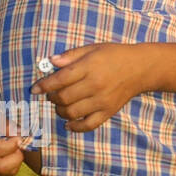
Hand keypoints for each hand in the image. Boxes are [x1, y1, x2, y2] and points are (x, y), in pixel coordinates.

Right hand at [0, 103, 24, 175]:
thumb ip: (5, 124)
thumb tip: (19, 133)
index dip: (11, 145)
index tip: (18, 138)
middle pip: (0, 166)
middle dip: (16, 157)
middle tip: (19, 146)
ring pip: (3, 172)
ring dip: (15, 162)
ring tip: (14, 149)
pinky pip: (2, 174)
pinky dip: (10, 166)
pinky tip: (8, 154)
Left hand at [31, 42, 161, 131]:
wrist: (141, 68)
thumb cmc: (114, 55)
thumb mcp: (92, 49)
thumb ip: (71, 56)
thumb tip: (50, 61)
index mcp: (89, 67)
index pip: (60, 79)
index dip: (44, 85)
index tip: (34, 89)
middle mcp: (95, 85)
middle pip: (64, 98)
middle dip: (51, 98)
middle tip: (51, 95)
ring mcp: (102, 101)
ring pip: (72, 113)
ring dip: (60, 111)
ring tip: (60, 105)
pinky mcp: (108, 111)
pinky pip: (88, 125)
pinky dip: (75, 127)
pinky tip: (69, 123)